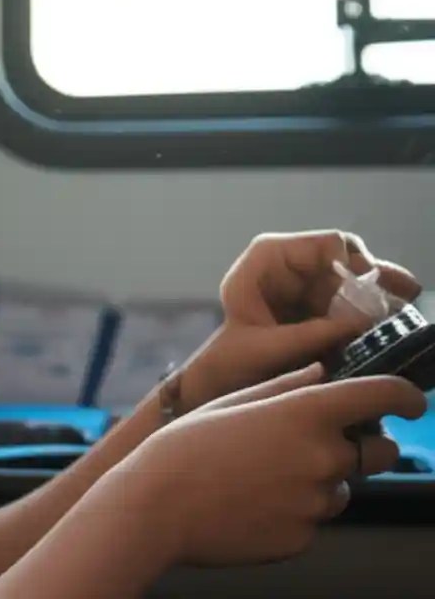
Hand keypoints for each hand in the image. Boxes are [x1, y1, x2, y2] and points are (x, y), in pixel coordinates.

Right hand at [113, 363, 426, 566]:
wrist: (154, 508)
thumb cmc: (183, 447)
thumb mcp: (230, 401)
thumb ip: (285, 385)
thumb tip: (321, 372)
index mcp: (306, 413)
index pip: (383, 395)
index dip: (405, 395)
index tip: (410, 400)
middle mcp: (322, 458)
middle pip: (378, 452)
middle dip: (363, 445)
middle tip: (322, 443)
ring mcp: (314, 503)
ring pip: (340, 490)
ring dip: (318, 481)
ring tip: (260, 478)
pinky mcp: (301, 539)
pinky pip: (311, 521)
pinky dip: (292, 511)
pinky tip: (249, 502)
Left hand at [183, 230, 421, 408]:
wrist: (221, 381)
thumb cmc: (231, 360)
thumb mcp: (268, 348)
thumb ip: (313, 334)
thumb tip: (364, 323)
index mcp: (268, 258)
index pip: (326, 244)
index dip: (357, 264)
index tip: (376, 293)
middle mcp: (291, 264)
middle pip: (348, 262)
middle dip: (377, 284)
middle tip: (406, 300)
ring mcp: (307, 283)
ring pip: (355, 282)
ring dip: (379, 300)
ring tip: (404, 314)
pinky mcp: (318, 306)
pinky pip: (352, 303)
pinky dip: (371, 315)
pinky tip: (392, 327)